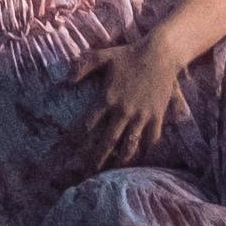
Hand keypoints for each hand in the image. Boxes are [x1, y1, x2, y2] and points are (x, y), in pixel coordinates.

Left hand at [73, 34, 185, 167]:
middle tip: (88, 172)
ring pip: (129, 145)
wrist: (160, 53)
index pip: (88, 124)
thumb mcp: (103, 55)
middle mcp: (123, 111)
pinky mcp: (156, 117)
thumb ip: (83, 67)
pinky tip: (140, 158)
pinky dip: (145, 151)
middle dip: (96, 158)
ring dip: (121, 160)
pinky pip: (151, 140)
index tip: (69, 151)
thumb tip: (66, 80)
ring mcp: (141, 116)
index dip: (77, 139)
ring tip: (114, 171)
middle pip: (107, 141)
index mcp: (107, 98)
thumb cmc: (129, 54)